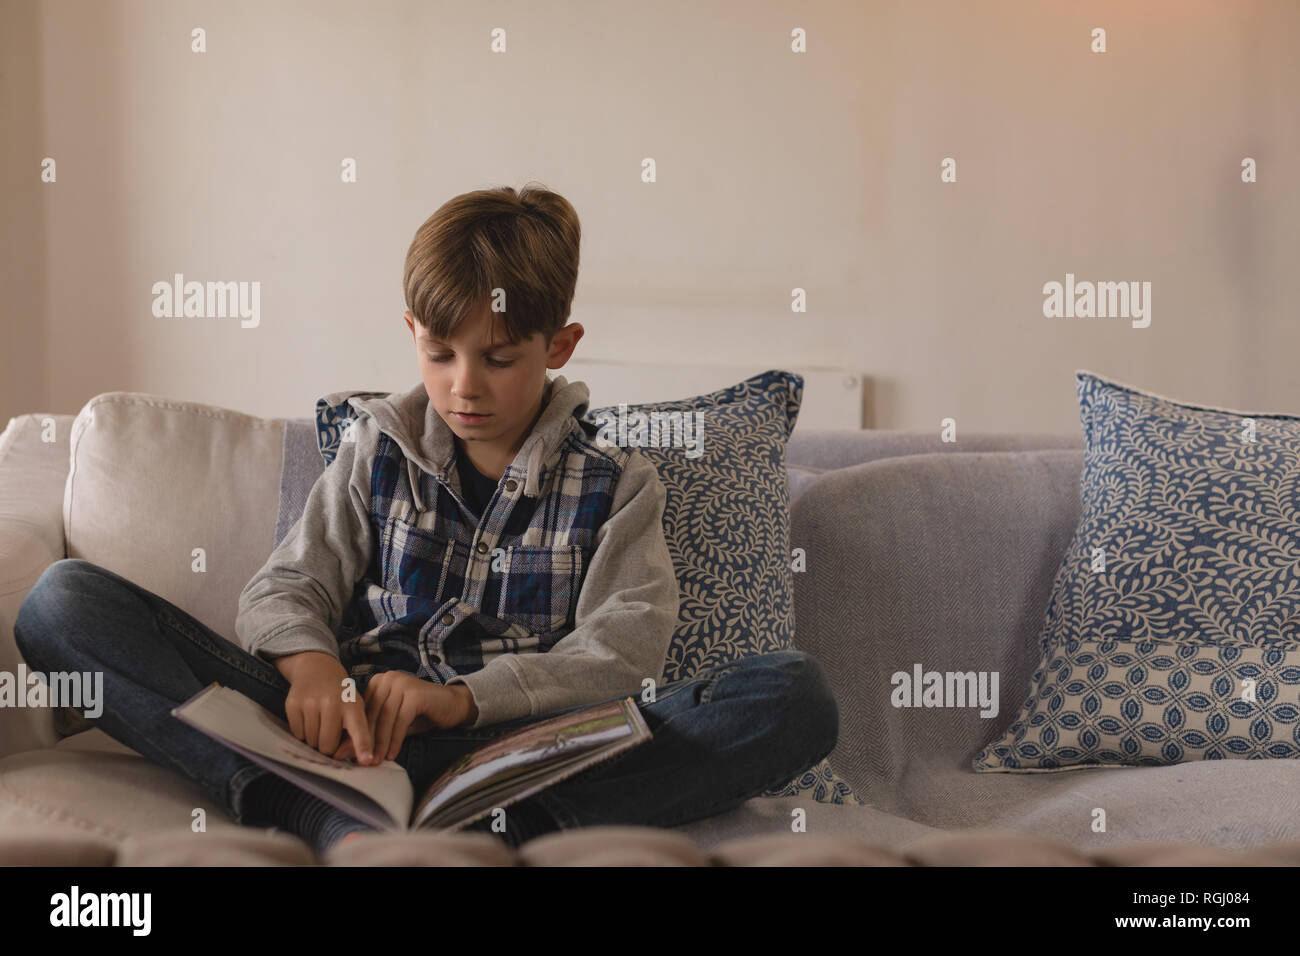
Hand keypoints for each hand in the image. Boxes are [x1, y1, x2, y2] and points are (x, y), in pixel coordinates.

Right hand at [276, 651, 376, 765]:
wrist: (317, 668)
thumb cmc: (341, 696)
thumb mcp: (354, 707)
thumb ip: (355, 733)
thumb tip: (344, 758)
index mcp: (353, 705)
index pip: (359, 729)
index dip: (362, 746)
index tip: (367, 761)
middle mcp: (332, 702)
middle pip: (327, 746)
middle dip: (328, 746)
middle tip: (330, 732)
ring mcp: (310, 702)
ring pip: (311, 742)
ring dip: (315, 739)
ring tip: (320, 721)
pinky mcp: (293, 704)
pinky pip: (297, 734)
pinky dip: (302, 732)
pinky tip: (308, 717)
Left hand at [331, 673, 473, 762]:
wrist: (454, 705)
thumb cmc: (422, 714)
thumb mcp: (394, 722)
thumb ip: (375, 731)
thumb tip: (347, 750)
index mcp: (378, 681)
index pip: (363, 710)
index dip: (357, 734)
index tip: (352, 754)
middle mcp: (388, 678)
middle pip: (372, 714)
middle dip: (367, 741)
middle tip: (363, 761)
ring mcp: (402, 683)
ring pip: (385, 719)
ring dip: (381, 743)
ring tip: (377, 760)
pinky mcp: (414, 693)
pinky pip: (400, 721)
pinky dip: (395, 740)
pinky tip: (393, 754)